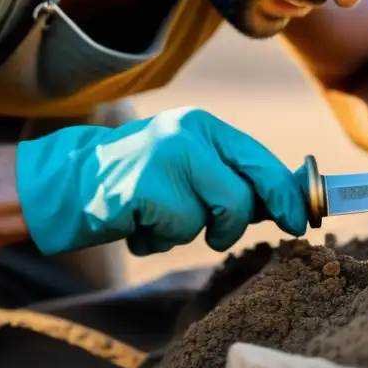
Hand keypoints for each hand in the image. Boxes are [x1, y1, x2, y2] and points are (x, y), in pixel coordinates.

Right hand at [15, 108, 307, 255]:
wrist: (69, 183)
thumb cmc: (139, 182)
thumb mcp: (189, 168)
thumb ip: (231, 179)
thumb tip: (285, 204)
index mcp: (203, 126)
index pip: (260, 161)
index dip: (285, 195)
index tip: (299, 221)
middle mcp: (187, 134)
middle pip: (244, 195)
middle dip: (236, 223)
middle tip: (221, 235)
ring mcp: (164, 159)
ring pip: (213, 218)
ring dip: (191, 232)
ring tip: (160, 218)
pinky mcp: (143, 188)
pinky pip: (178, 231)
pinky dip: (161, 240)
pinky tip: (138, 226)